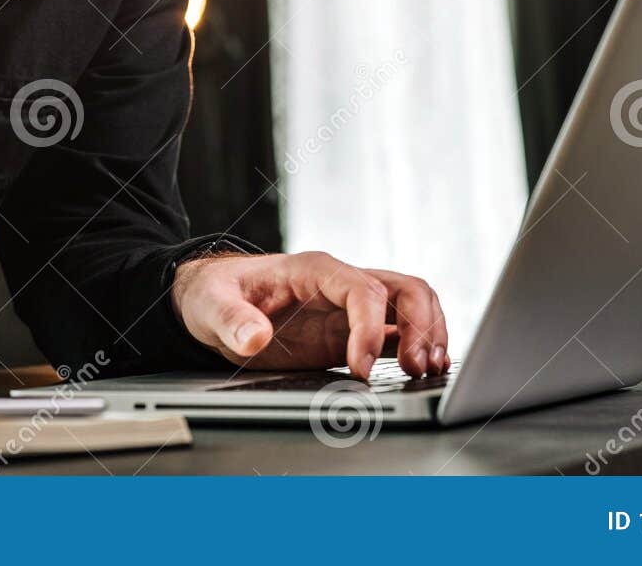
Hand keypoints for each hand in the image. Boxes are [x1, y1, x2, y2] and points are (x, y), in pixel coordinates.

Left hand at [171, 250, 448, 379]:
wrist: (214, 301)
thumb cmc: (215, 293)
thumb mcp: (213, 304)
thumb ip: (233, 319)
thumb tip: (255, 338)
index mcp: (314, 270)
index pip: (362, 289)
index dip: (370, 328)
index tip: (360, 368)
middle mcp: (341, 284)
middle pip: (404, 289)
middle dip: (420, 327)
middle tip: (417, 369)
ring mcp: (350, 308)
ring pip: (412, 306)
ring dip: (429, 335)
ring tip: (429, 371)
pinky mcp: (351, 332)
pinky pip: (398, 332)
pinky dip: (418, 347)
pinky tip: (424, 372)